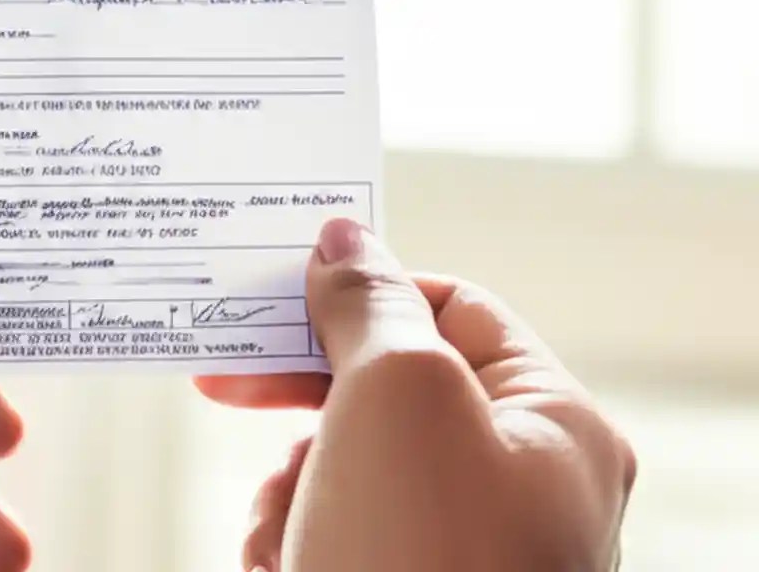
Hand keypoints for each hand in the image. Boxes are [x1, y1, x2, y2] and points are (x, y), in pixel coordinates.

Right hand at [196, 219, 635, 571]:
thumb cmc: (427, 561)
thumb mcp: (399, 393)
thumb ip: (371, 304)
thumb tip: (343, 236)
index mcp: (550, 422)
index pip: (452, 308)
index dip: (363, 290)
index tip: (279, 290)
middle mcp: (515, 484)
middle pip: (387, 390)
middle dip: (305, 400)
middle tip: (225, 380)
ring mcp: (457, 547)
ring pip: (342, 465)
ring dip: (293, 485)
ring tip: (291, 529)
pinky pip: (328, 532)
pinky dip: (292, 540)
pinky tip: (286, 566)